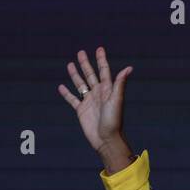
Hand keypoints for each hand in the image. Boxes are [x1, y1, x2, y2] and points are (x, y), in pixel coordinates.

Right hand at [57, 46, 133, 161]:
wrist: (106, 139)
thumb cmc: (114, 121)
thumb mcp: (116, 100)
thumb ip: (119, 84)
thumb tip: (128, 68)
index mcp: (107, 90)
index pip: (104, 71)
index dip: (101, 60)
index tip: (99, 49)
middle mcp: (98, 94)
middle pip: (90, 75)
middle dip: (86, 64)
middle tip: (81, 52)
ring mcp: (89, 102)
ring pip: (80, 85)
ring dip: (75, 75)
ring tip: (70, 65)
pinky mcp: (81, 111)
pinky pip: (72, 99)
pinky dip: (67, 93)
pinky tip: (61, 86)